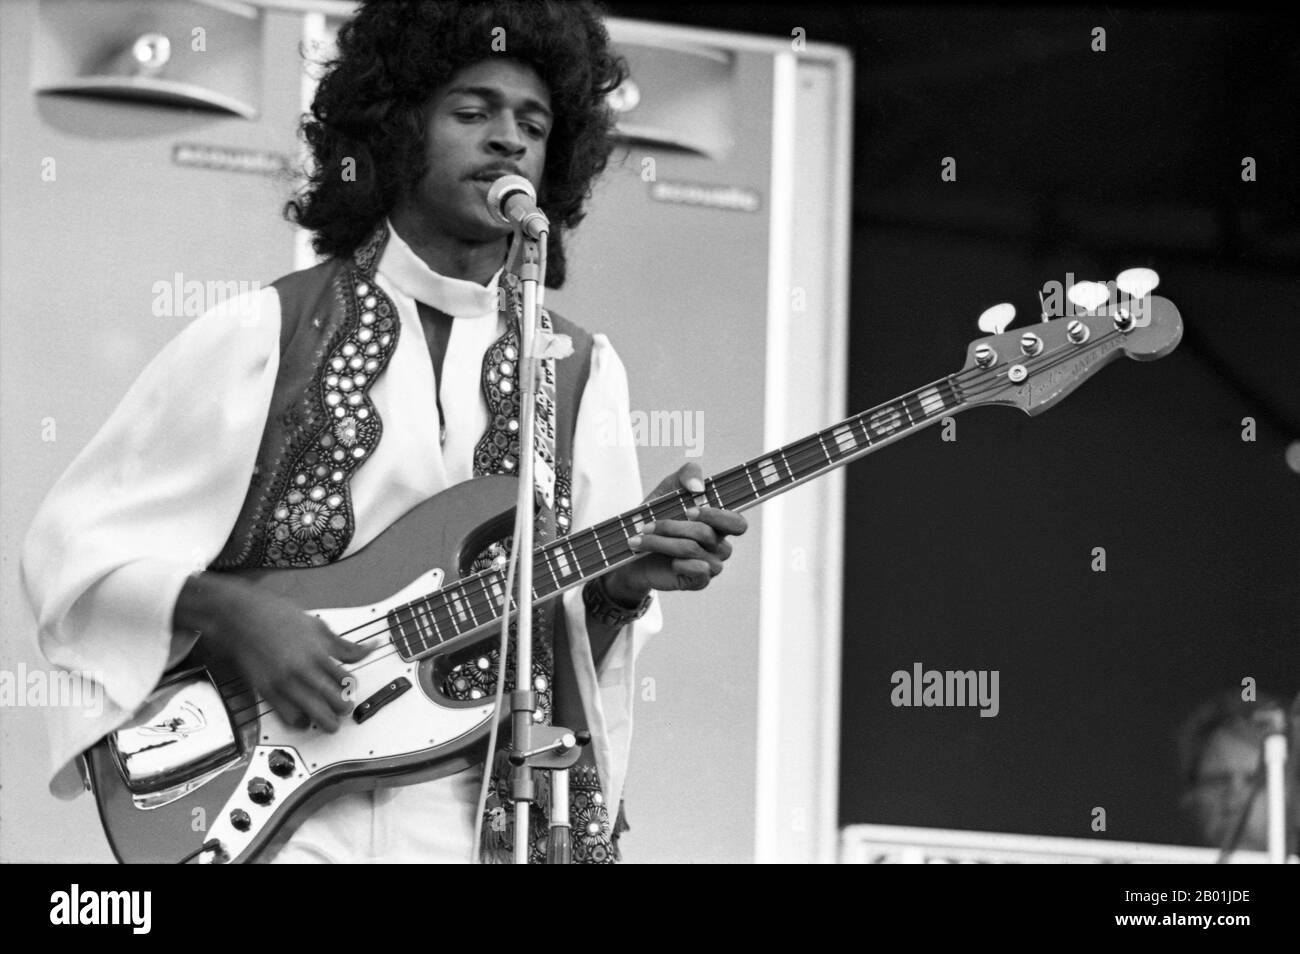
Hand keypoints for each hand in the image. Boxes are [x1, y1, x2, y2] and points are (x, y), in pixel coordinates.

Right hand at [176, 573, 371, 731]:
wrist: (242, 616)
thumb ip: (344, 645)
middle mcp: (302, 668)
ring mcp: (284, 681)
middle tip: (343, 707)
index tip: (349, 689)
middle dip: (343, 708)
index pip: (346, 679)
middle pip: (334, 700)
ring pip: (314, 713)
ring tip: (329, 719)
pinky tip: (305, 717)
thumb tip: (370, 648)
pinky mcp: (266, 690)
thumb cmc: (278, 616)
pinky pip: (288, 717)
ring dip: (326, 721)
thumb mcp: (317, 626)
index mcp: (318, 651)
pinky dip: (301, 722)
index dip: (352, 688)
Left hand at [602, 462, 746, 603]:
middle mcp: (719, 544)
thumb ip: (686, 475)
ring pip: (691, 549)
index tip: (689, 510)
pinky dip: (677, 563)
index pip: (737, 523)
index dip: (717, 516)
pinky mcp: (699, 581)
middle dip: (674, 527)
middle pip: (707, 533)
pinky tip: (665, 560)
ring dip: (660, 542)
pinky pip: (697, 570)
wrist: (631, 551)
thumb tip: (699, 486)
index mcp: (718, 523)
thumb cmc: (654, 518)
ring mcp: (711, 564)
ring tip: (639, 538)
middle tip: (651, 524)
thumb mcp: (667, 489)